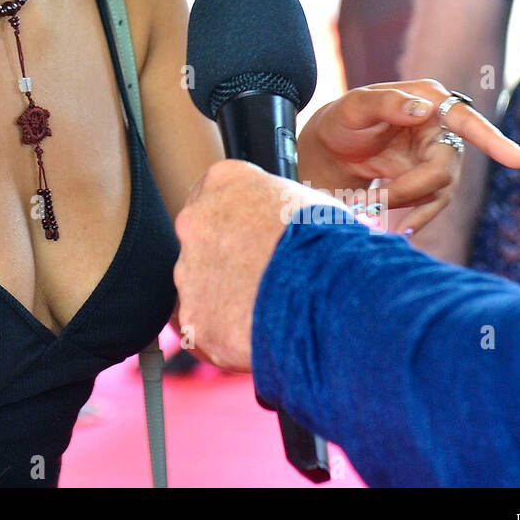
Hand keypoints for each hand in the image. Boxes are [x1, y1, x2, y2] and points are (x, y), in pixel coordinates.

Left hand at [175, 160, 342, 371]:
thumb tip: (278, 226)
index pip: (214, 197)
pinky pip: (200, 330)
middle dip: (226, 263)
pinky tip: (255, 337)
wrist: (330, 294)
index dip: (235, 224)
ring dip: (225, 301)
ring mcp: (188, 271)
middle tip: (262, 282)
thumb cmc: (332, 246)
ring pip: (199, 288)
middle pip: (201, 243)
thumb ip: (273, 210)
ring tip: (268, 313)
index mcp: (224, 181)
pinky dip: (223, 338)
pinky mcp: (192, 318)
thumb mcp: (305, 204)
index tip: (251, 242)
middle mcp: (194, 220)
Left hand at [296, 80, 519, 233]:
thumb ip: (384, 103)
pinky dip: (413, 217)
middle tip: (369, 201)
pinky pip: (432, 205)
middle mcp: (442, 127)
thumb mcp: (352, 107)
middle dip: (407, 189)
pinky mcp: (431, 182)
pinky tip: (394, 227)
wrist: (330, 149)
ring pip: (438, 191)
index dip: (495, 141)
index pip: (466, 120)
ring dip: (403, 204)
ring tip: (362, 207)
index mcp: (429, 99)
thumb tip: (423, 108)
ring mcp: (439, 156)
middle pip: (444, 169)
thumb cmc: (342, 120)